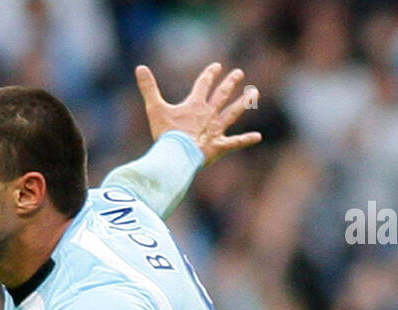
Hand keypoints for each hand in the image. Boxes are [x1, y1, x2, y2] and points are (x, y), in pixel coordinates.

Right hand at [134, 62, 260, 164]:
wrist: (177, 155)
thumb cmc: (166, 133)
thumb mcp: (155, 109)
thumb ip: (148, 88)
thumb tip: (139, 68)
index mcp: (195, 105)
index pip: (204, 85)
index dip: (210, 74)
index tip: (217, 66)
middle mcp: (209, 115)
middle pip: (222, 95)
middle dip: (230, 83)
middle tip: (239, 73)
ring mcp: (216, 130)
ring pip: (233, 113)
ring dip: (244, 102)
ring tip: (254, 93)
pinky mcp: (219, 146)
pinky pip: (234, 142)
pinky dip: (246, 140)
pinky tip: (258, 137)